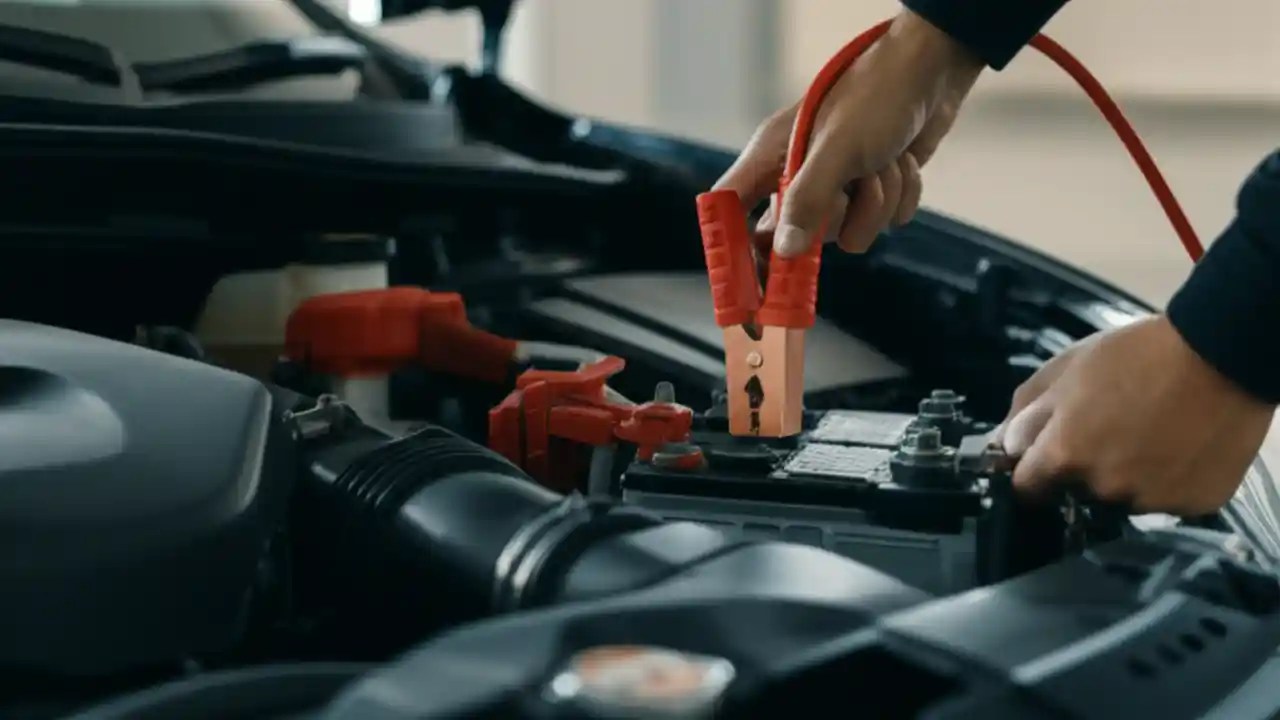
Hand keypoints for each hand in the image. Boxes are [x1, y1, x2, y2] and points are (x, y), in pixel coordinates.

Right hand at [714, 9, 983, 261]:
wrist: (933, 72)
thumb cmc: (874, 95)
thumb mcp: (836, 147)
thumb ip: (806, 200)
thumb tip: (784, 251)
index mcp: (772, 158)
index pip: (731, 209)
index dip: (733, 248)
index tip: (749, 285)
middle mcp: (798, 176)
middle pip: (798, 237)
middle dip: (838, 218)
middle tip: (852, 187)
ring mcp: (837, 187)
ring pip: (850, 235)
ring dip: (879, 202)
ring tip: (884, 161)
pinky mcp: (874, 192)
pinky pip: (885, 223)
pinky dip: (901, 197)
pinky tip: (902, 162)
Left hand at [995, 316, 1274, 514]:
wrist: (1221, 354)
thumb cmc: (1137, 355)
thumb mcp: (1066, 370)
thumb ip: (1026, 414)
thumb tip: (1002, 447)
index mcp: (1064, 455)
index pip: (1027, 488)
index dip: (1034, 472)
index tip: (1045, 460)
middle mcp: (1103, 487)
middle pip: (1078, 493)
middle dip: (1085, 469)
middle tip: (1112, 429)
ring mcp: (1150, 500)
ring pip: (1124, 499)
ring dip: (1128, 476)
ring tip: (1152, 433)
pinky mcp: (1192, 505)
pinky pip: (1168, 500)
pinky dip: (1170, 480)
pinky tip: (1180, 445)